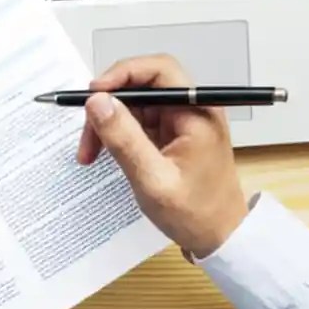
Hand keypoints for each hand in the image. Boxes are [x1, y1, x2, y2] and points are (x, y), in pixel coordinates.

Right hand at [76, 55, 248, 257]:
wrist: (220, 238)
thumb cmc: (196, 214)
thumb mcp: (153, 179)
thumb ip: (124, 139)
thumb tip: (97, 102)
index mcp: (197, 112)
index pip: (158, 69)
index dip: (123, 74)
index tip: (94, 94)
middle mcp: (192, 109)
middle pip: (143, 85)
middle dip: (110, 104)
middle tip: (88, 131)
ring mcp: (182, 122)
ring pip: (136, 104)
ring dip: (110, 122)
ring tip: (91, 151)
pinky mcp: (173, 135)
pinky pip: (139, 121)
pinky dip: (119, 134)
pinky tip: (104, 152)